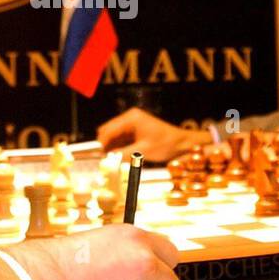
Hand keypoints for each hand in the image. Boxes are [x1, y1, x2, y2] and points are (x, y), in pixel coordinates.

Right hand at [97, 108, 211, 162]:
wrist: (183, 144)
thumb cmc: (166, 144)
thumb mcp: (144, 151)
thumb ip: (123, 155)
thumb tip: (107, 161)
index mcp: (131, 118)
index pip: (108, 130)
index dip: (100, 144)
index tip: (96, 157)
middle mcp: (129, 118)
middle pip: (108, 131)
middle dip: (104, 145)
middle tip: (102, 161)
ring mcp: (132, 124)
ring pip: (113, 136)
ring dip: (111, 147)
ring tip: (109, 161)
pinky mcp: (135, 131)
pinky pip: (121, 139)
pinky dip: (118, 148)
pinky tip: (117, 158)